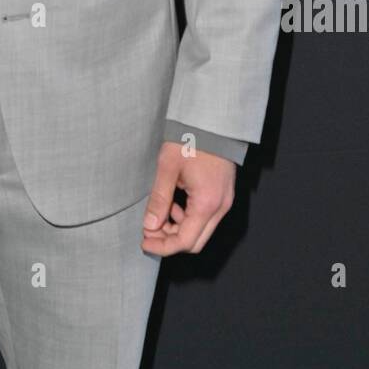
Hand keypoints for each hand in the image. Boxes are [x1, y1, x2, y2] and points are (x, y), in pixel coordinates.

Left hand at [141, 140, 235, 255]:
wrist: (212, 122)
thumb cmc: (190, 140)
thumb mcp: (168, 168)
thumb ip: (159, 199)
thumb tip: (149, 226)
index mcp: (207, 203)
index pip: (185, 241)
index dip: (163, 246)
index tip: (144, 242)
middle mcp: (220, 207)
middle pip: (195, 242)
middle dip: (169, 240)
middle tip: (149, 230)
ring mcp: (223, 202)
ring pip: (200, 231)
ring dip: (178, 229)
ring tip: (159, 213)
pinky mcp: (222, 195)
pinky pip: (205, 217)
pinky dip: (187, 218)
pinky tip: (173, 204)